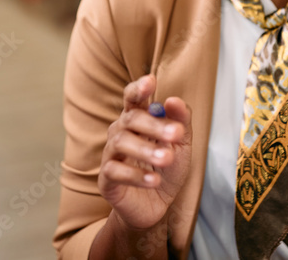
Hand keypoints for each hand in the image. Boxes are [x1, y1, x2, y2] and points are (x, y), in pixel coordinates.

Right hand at [98, 74, 192, 230]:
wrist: (156, 205)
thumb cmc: (166, 169)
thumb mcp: (181, 145)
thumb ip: (180, 121)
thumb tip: (174, 100)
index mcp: (137, 120)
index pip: (132, 98)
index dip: (138, 89)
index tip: (151, 82)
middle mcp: (119, 133)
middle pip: (129, 119)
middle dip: (153, 125)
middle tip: (176, 134)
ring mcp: (110, 155)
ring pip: (120, 143)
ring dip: (145, 149)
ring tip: (166, 159)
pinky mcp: (106, 179)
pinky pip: (115, 171)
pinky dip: (136, 176)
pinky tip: (155, 180)